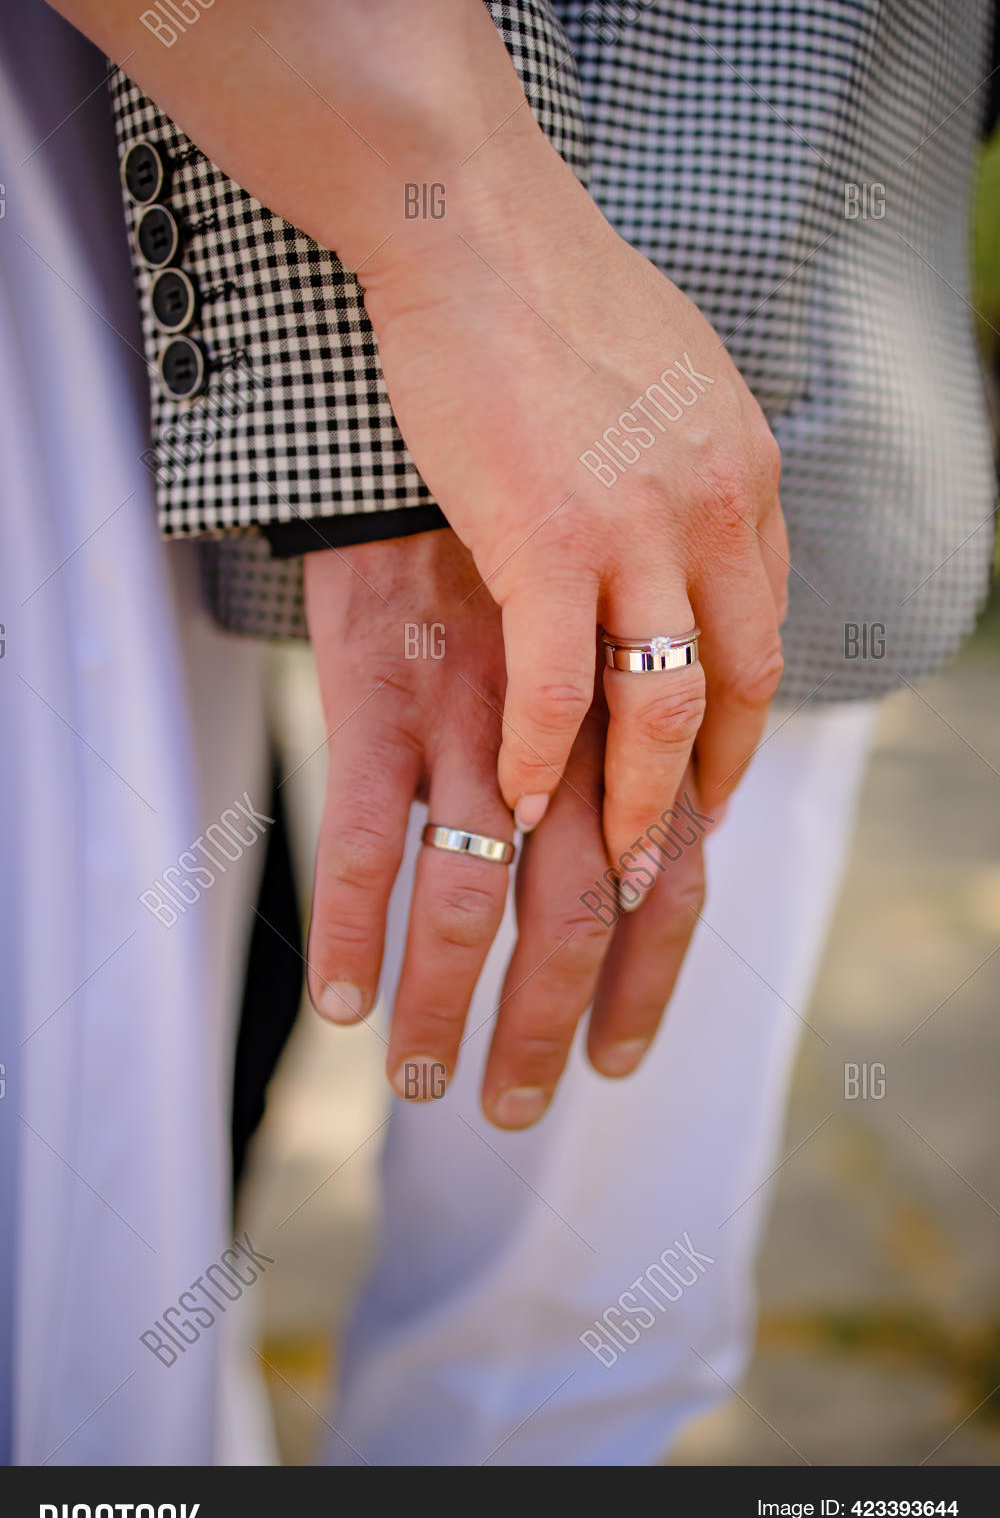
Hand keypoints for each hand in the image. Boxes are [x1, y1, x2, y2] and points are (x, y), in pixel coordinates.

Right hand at [303, 529, 710, 1127]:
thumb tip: (680, 830)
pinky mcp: (379, 695)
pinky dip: (355, 932)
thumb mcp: (611, 624)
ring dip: (449, 1008)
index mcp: (631, 724)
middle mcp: (568, 734)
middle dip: (548, 1027)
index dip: (649, 984)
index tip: (617, 1056)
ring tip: (424, 1079)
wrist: (451, 411)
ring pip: (475, 899)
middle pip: (579, 916)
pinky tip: (339, 1002)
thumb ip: (639, 730)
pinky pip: (366, 839)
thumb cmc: (531, 533)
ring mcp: (474, 718)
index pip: (670, 885)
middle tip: (514, 1106)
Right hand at [360, 135, 787, 889]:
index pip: (762, 630)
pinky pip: (554, 688)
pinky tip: (513, 799)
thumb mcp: (672, 379)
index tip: (707, 772)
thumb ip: (696, 467)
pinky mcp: (546, 540)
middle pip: (732, 688)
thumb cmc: (550, 296)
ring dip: (636, 801)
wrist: (473, 226)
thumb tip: (688, 531)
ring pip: (661, 706)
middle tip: (668, 849)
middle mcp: (713, 509)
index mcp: (746, 474)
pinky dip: (537, 757)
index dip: (736, 721)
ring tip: (610, 863)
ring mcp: (635, 528)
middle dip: (704, 785)